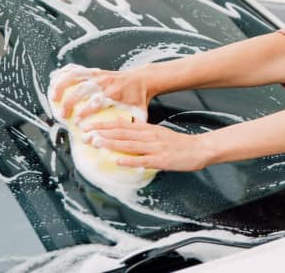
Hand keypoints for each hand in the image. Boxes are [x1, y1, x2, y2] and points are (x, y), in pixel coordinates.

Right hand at [48, 63, 151, 119]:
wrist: (143, 79)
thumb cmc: (139, 98)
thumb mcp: (140, 113)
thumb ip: (134, 127)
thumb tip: (132, 143)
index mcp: (115, 93)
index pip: (96, 102)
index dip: (84, 112)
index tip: (77, 122)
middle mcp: (105, 82)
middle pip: (82, 89)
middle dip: (69, 101)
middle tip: (62, 114)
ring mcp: (99, 75)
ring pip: (76, 75)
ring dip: (62, 85)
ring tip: (53, 97)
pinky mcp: (94, 71)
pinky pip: (76, 69)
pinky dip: (63, 73)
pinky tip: (55, 79)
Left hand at [83, 117, 211, 171]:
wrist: (200, 149)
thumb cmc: (179, 144)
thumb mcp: (159, 134)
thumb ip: (143, 134)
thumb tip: (126, 134)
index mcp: (148, 129)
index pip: (122, 124)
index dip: (104, 124)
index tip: (89, 124)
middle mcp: (149, 136)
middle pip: (122, 133)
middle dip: (102, 132)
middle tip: (85, 133)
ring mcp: (155, 148)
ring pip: (129, 144)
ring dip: (111, 143)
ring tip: (95, 143)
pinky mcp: (161, 160)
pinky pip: (142, 160)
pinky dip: (128, 160)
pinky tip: (116, 160)